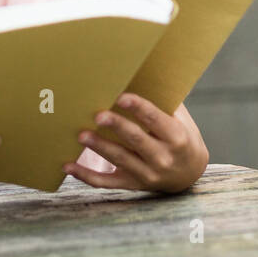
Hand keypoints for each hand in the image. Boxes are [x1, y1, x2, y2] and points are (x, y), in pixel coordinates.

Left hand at [64, 94, 208, 192]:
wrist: (189, 173)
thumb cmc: (180, 136)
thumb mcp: (180, 119)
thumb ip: (162, 101)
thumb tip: (137, 72)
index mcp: (177, 138)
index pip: (156, 120)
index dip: (138, 108)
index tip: (121, 96)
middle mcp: (163, 158)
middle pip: (136, 140)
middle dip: (116, 126)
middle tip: (98, 115)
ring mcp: (147, 174)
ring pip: (119, 160)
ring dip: (99, 147)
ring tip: (81, 135)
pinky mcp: (132, 184)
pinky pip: (106, 182)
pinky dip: (86, 175)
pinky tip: (68, 165)